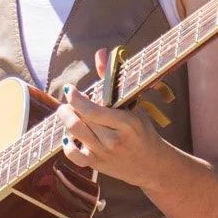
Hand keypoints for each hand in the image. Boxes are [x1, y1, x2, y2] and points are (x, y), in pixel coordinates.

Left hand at [55, 69, 164, 186]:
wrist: (152, 164)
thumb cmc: (142, 131)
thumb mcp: (132, 105)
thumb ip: (111, 80)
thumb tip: (100, 53)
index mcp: (126, 122)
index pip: (92, 110)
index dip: (75, 98)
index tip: (69, 89)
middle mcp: (114, 139)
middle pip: (80, 120)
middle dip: (68, 108)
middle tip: (68, 102)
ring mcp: (104, 153)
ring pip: (74, 134)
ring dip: (65, 120)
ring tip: (66, 113)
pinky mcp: (97, 165)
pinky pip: (73, 156)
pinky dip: (67, 144)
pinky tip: (69, 136)